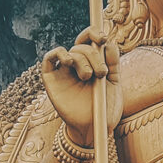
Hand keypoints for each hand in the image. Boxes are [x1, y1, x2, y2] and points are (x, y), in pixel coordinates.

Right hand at [41, 25, 121, 144]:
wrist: (94, 129)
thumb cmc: (104, 109)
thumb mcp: (114, 85)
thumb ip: (113, 63)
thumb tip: (108, 43)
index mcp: (92, 63)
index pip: (90, 41)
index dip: (94, 33)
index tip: (103, 38)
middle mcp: (77, 65)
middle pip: (81, 46)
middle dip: (93, 55)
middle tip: (101, 73)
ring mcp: (63, 72)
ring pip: (69, 52)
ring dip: (81, 60)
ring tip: (88, 76)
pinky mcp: (51, 80)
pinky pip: (48, 59)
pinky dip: (57, 54)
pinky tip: (68, 61)